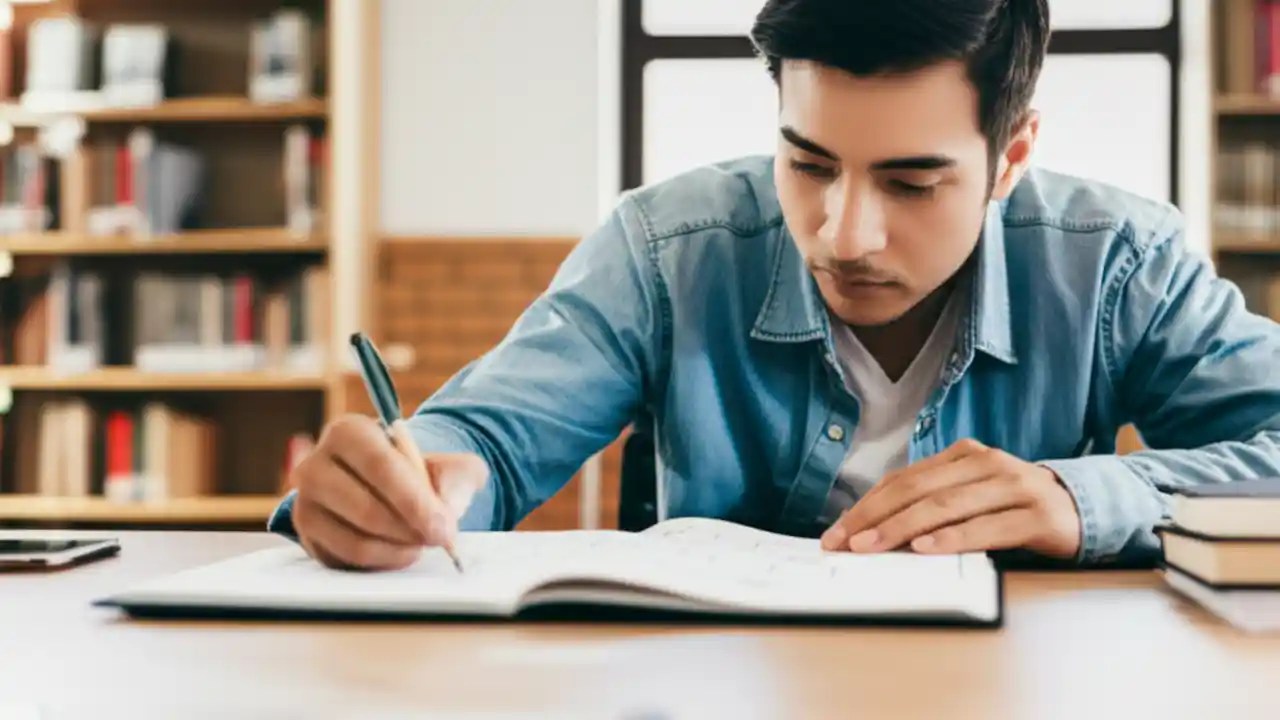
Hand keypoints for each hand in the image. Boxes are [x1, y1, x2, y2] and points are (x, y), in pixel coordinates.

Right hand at [291, 414, 488, 570]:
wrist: (391, 488)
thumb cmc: (419, 472)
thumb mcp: (450, 463)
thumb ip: (457, 478)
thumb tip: (445, 511)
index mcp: (348, 432)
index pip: (380, 467)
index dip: (414, 502)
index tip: (442, 528)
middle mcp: (315, 465)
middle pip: (365, 509)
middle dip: (409, 530)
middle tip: (437, 539)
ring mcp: (306, 503)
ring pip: (355, 540)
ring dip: (398, 549)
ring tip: (421, 543)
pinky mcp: (308, 538)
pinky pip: (347, 561)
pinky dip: (382, 562)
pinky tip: (401, 551)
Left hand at [820, 439, 1081, 558]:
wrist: (1086, 507)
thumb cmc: (1015, 506)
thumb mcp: (972, 496)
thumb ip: (933, 504)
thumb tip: (874, 531)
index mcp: (963, 456)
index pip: (903, 480)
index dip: (866, 505)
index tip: (836, 532)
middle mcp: (985, 463)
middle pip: (917, 490)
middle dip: (874, 518)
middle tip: (844, 543)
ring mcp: (1013, 486)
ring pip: (945, 506)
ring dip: (902, 528)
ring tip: (872, 547)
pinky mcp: (1037, 515)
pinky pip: (986, 528)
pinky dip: (952, 538)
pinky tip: (926, 548)